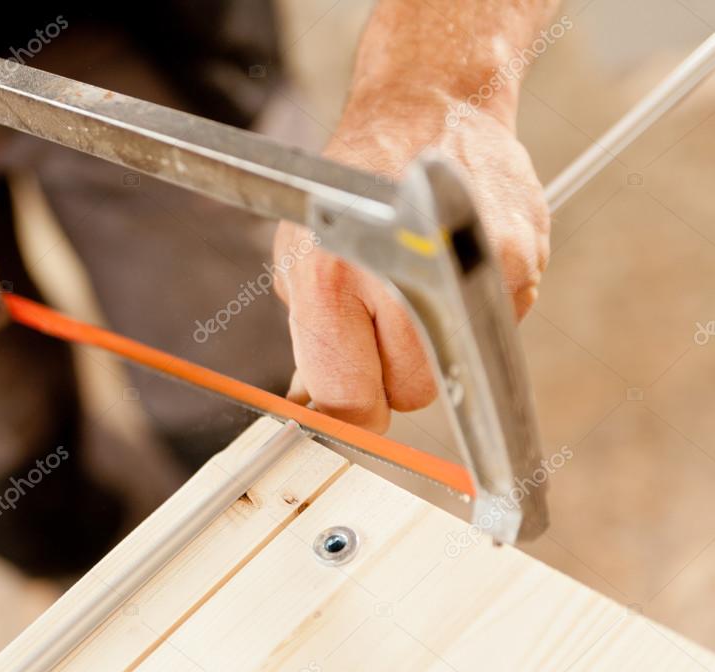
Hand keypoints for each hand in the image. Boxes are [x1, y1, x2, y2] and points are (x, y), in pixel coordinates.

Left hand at [274, 99, 549, 432]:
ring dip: (440, 344)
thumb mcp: (299, 260)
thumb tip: (317, 410)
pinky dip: (476, 315)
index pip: (350, 401)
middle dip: (394, 373)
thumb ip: (312, 343)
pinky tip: (453, 266)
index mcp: (331, 280)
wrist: (425, 110)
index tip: (354, 408)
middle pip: (412, 395)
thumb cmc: (350, 185)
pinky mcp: (521, 259)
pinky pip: (497, 332)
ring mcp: (469, 269)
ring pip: (461, 370)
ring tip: (419, 281)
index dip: (350, 413)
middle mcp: (402, 276)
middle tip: (384, 319)